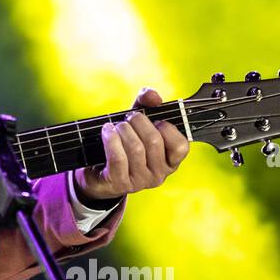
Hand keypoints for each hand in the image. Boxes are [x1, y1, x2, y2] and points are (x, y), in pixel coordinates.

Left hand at [74, 87, 188, 202]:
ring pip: (136, 148)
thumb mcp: (137, 122)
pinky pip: (118, 157)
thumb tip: (153, 96)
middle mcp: (159, 175)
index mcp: (170, 161)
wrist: (98, 171)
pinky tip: (107, 131)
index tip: (155, 120)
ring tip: (117, 126)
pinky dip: (111, 139)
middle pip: (154, 141)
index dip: (168, 128)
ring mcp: (140, 182)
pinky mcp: (120, 184)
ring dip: (123, 129)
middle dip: (139, 122)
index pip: (181, 146)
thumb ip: (147, 103)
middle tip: (129, 118)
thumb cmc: (123, 144)